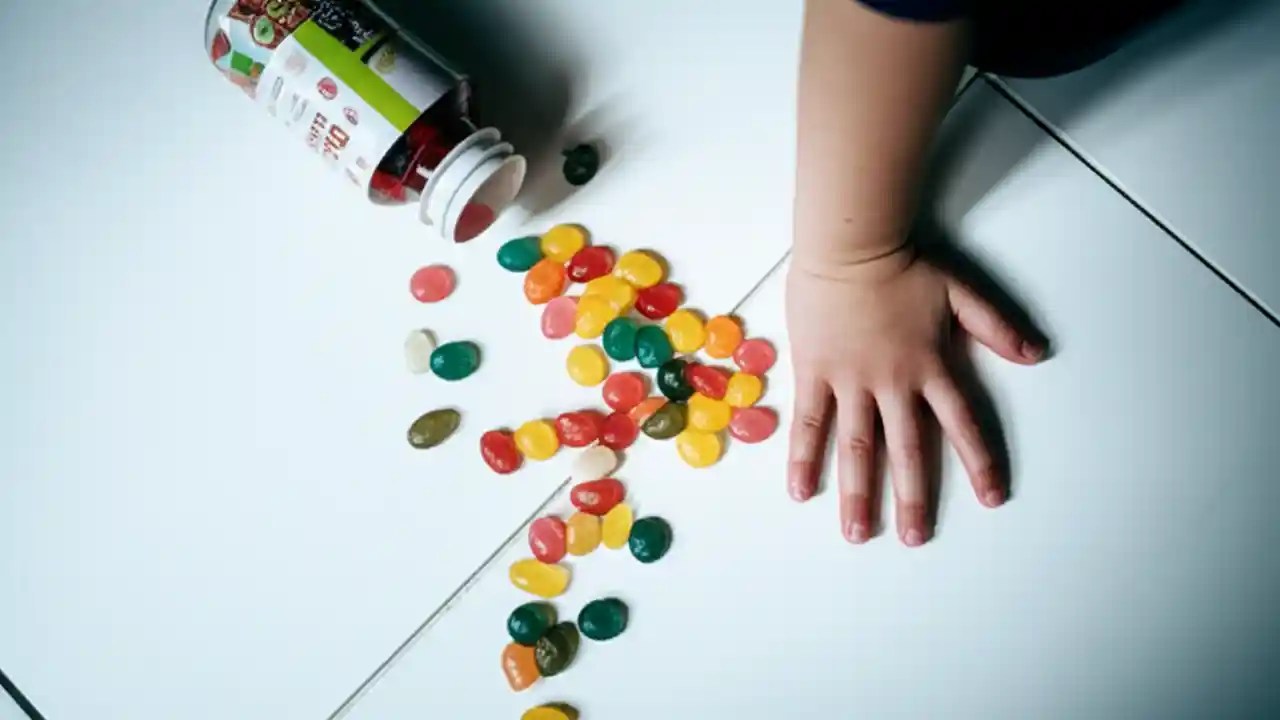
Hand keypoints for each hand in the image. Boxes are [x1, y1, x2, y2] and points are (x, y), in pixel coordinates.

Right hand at [785, 247, 1044, 545]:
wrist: (850, 246)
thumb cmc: (901, 266)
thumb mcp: (960, 293)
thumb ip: (996, 328)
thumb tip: (1036, 354)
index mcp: (930, 368)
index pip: (961, 425)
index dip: (979, 463)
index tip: (992, 498)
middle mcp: (892, 384)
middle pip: (905, 451)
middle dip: (912, 498)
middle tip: (915, 538)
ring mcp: (851, 382)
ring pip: (856, 448)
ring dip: (858, 494)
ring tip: (857, 533)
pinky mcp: (815, 373)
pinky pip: (810, 423)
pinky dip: (804, 459)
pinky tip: (801, 491)